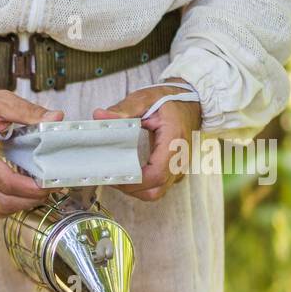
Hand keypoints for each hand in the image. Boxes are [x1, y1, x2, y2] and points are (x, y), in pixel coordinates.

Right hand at [0, 88, 63, 216]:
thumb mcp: (1, 102)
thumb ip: (28, 111)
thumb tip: (56, 117)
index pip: (4, 181)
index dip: (29, 187)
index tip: (49, 183)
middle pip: (1, 201)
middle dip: (29, 200)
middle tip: (49, 189)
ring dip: (21, 205)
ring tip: (39, 192)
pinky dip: (12, 205)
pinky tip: (25, 193)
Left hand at [92, 79, 201, 201]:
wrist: (191, 101)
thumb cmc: (168, 100)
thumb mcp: (144, 99)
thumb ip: (123, 109)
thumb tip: (99, 116)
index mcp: (174, 140)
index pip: (156, 173)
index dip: (133, 180)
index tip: (114, 173)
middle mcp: (180, 158)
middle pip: (155, 188)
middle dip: (130, 188)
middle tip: (111, 175)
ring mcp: (179, 166)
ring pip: (157, 191)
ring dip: (136, 190)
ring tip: (118, 175)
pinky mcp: (175, 169)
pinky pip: (159, 186)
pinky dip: (142, 186)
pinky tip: (129, 174)